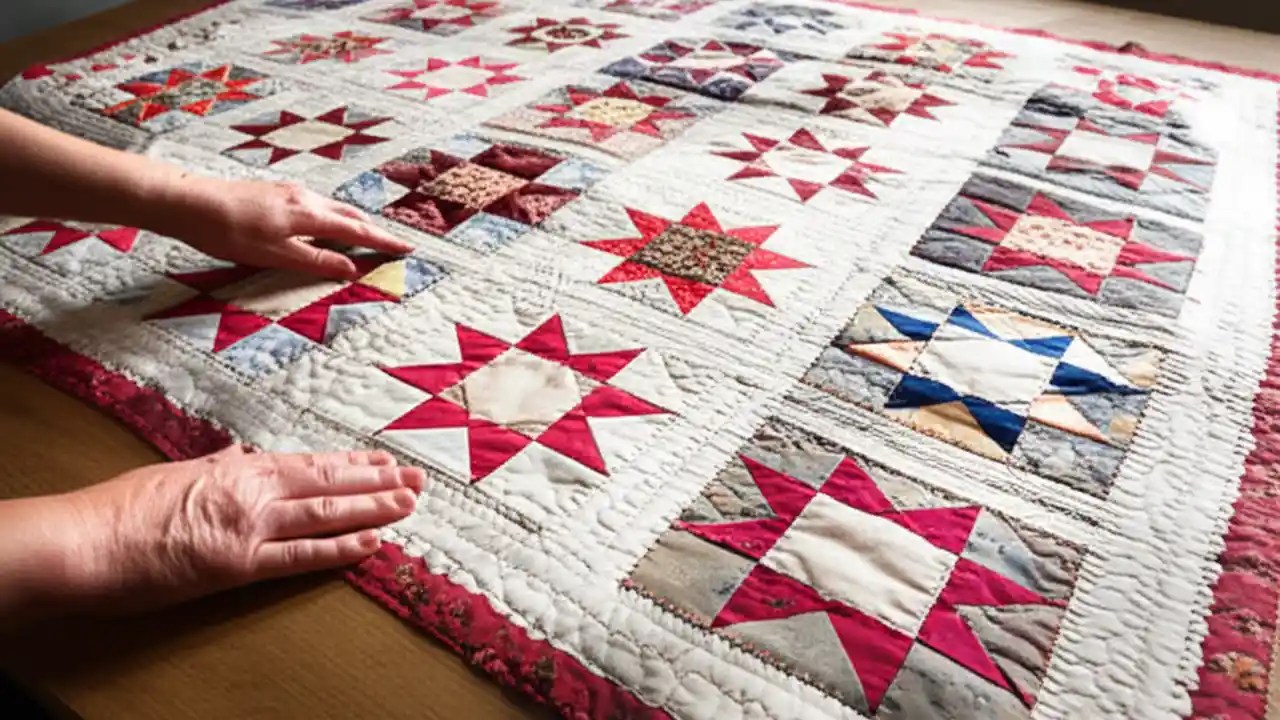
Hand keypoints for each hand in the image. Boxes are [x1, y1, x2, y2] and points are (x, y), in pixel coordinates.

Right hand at [57, 445, 423, 611]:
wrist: (88, 539)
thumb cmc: (123, 507)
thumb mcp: (176, 473)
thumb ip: (216, 466)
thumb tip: (241, 454)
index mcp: (237, 470)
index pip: (308, 464)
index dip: (350, 464)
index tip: (383, 461)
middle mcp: (253, 491)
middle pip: (328, 483)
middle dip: (377, 481)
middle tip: (418, 479)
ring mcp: (250, 527)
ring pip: (325, 513)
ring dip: (372, 508)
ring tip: (410, 503)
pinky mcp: (240, 565)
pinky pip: (300, 556)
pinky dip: (339, 549)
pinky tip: (372, 543)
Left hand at [151, 177, 413, 278]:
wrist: (191, 203)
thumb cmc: (230, 233)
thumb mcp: (275, 255)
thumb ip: (315, 261)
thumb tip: (351, 267)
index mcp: (309, 215)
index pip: (357, 230)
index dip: (383, 240)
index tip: (407, 247)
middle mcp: (305, 198)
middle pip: (350, 213)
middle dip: (373, 229)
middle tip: (392, 243)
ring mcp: (290, 192)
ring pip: (332, 206)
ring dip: (353, 221)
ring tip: (364, 235)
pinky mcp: (276, 191)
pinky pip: (316, 204)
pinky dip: (332, 215)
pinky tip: (324, 223)